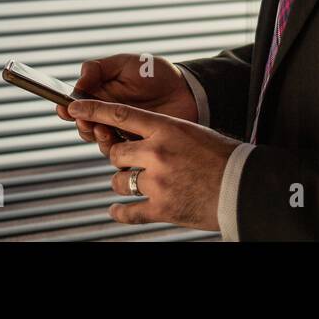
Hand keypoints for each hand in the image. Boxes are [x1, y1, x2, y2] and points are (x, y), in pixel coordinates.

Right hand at [56, 53, 197, 154]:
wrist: (187, 91)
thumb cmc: (155, 73)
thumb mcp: (126, 64)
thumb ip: (100, 69)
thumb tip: (79, 80)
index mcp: (101, 95)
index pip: (77, 106)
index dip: (67, 109)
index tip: (65, 109)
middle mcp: (108, 116)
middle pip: (84, 127)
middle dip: (83, 126)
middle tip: (89, 123)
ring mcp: (122, 132)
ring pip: (100, 143)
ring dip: (98, 138)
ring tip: (105, 131)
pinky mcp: (137, 147)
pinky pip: (121, 155)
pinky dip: (118, 151)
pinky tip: (123, 142)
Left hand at [67, 98, 238, 231]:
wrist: (244, 187)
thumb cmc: (224, 157)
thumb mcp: (193, 133)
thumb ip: (164, 134)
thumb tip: (140, 138)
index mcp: (166, 128)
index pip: (120, 114)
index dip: (93, 109)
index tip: (74, 106)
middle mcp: (157, 152)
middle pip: (115, 152)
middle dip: (119, 158)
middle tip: (129, 162)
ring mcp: (158, 181)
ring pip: (119, 180)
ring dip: (123, 183)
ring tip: (136, 184)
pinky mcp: (162, 208)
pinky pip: (129, 211)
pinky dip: (120, 212)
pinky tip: (116, 210)